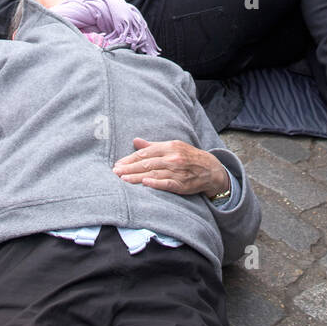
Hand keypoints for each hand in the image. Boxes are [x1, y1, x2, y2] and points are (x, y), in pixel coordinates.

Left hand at [113, 138, 229, 197]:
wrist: (211, 169)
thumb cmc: (188, 157)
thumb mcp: (173, 147)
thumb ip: (153, 145)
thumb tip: (135, 141)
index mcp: (169, 147)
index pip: (145, 153)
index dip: (130, 158)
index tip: (118, 163)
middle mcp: (173, 158)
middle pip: (147, 163)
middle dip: (129, 168)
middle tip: (115, 172)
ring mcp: (178, 171)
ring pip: (154, 174)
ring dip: (137, 177)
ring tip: (123, 179)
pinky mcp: (182, 184)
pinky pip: (167, 183)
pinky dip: (156, 183)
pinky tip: (145, 183)